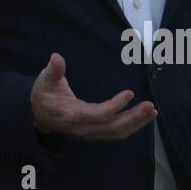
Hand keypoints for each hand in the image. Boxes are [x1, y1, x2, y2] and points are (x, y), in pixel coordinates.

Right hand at [30, 52, 156, 140]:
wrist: (38, 114)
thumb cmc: (44, 94)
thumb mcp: (45, 80)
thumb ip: (53, 70)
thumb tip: (56, 57)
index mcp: (72, 115)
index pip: (98, 115)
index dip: (115, 106)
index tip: (130, 93)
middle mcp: (83, 128)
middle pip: (112, 127)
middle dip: (133, 118)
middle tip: (150, 105)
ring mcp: (90, 133)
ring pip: (116, 132)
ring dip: (136, 123)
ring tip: (152, 111)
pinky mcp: (95, 132)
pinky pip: (115, 133)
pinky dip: (131, 126)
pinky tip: (143, 118)